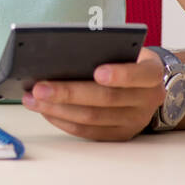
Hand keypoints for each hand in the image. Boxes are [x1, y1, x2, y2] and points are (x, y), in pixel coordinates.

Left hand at [21, 46, 165, 140]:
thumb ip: (103, 50)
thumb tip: (61, 54)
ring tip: (32, 98)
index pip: (140, 74)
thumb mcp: (124, 49)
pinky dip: (62, 120)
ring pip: (92, 118)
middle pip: (106, 98)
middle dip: (69, 93)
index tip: (98, 72)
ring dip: (57, 109)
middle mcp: (147, 100)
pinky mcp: (119, 135)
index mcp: (152, 74)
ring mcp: (134, 121)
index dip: (121, 74)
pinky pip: (88, 131)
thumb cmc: (125, 60)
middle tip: (39, 87)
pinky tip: (44, 109)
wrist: (144, 85)